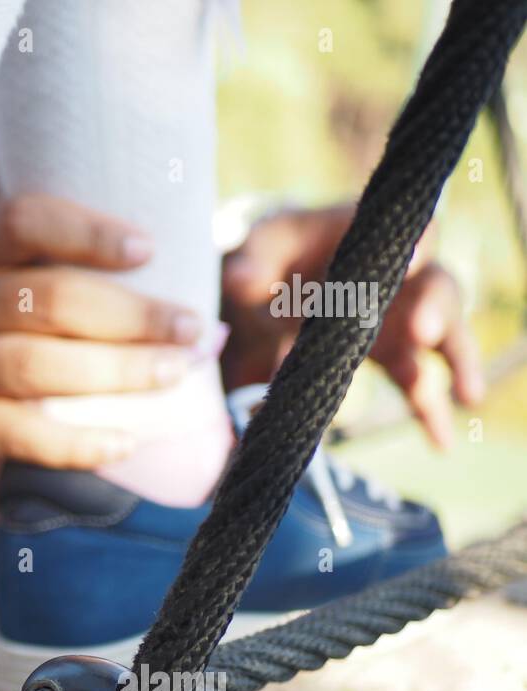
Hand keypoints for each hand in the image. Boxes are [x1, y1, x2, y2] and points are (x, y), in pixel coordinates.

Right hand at [0, 193, 200, 468]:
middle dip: (131, 315)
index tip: (148, 248)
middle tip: (191, 328)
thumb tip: (194, 305)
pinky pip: (20, 435)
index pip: (23, 222)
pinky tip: (126, 440)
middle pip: (50, 302)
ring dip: (116, 372)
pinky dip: (77, 443)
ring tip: (173, 373)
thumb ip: (64, 265)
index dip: (87, 232)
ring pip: (36, 367)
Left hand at [221, 205, 482, 447]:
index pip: (404, 234)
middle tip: (422, 332)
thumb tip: (241, 283)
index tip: (412, 259)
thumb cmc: (268, 257)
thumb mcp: (254, 253)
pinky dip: (430, 412)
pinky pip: (419, 384)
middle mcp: (397, 276)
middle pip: (435, 286)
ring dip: (452, 364)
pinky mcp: (394, 354)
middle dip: (434, 308)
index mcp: (366, 239)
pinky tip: (442, 441)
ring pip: (442, 337)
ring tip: (463, 395)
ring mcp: (400, 317)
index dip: (415, 243)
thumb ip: (250, 266)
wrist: (264, 288)